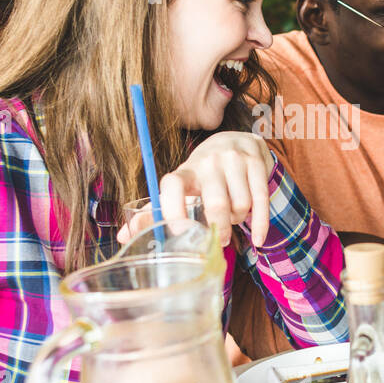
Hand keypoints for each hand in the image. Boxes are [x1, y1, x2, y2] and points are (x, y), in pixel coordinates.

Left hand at [117, 132, 273, 248]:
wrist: (235, 142)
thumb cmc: (202, 174)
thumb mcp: (181, 187)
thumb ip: (155, 211)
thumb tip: (122, 236)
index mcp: (185, 171)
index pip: (172, 187)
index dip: (172, 211)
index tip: (178, 233)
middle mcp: (209, 162)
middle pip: (216, 204)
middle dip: (219, 229)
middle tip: (219, 240)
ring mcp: (235, 160)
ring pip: (240, 205)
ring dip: (238, 220)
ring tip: (233, 218)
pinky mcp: (257, 163)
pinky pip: (261, 201)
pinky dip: (260, 225)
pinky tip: (258, 240)